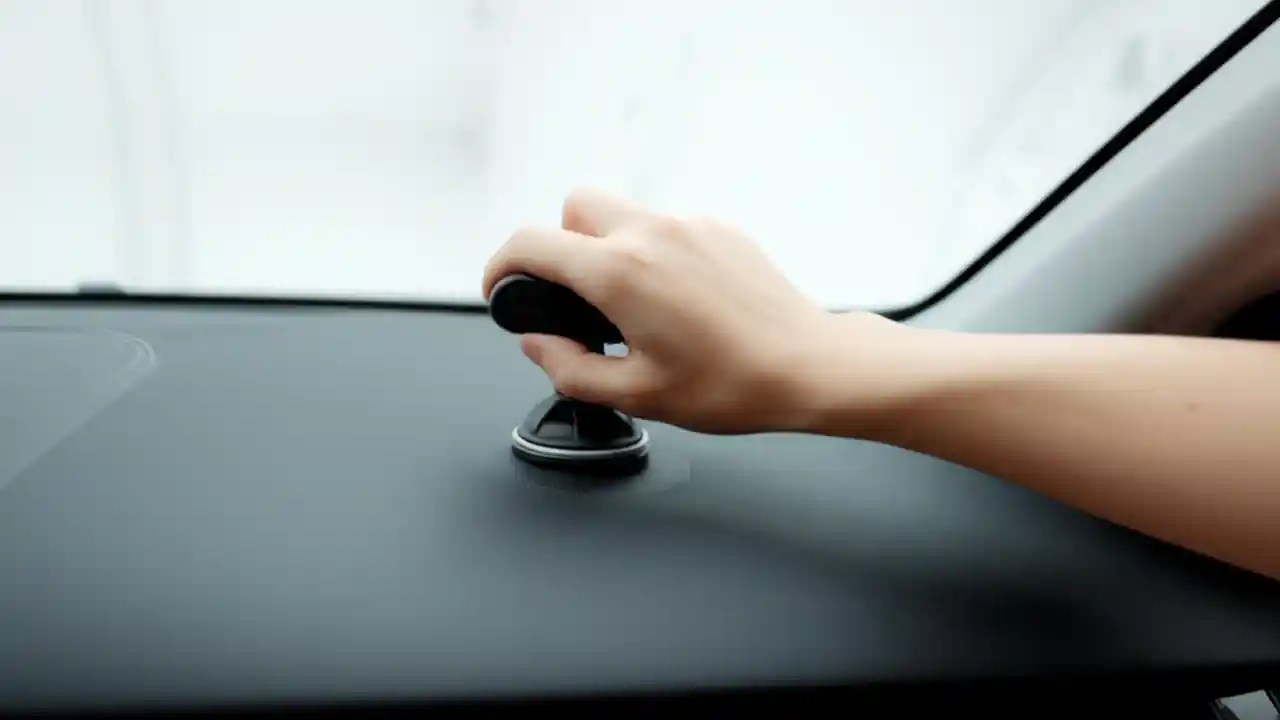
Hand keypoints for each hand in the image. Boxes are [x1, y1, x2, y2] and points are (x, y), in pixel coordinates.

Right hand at [481, 187, 911, 433]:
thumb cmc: (731, 386)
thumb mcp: (636, 395)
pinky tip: (678, 299)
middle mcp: (651, 234)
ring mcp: (690, 224)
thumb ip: (569, 368)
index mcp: (620, 273)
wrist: (808, 366)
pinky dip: (655, 251)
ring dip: (610, 247)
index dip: (502, 266)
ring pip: (624, 212)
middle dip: (560, 243)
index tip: (502, 289)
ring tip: (635, 306)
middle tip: (575, 295)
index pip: (532, 243)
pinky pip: (667, 226)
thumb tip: (537, 343)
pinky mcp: (721, 227)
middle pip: (574, 205)